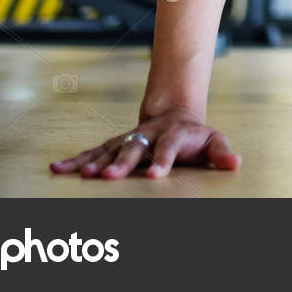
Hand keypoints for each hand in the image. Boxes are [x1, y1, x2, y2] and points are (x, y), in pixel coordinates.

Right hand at [50, 106, 240, 180]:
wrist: (175, 114)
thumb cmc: (195, 135)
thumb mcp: (213, 140)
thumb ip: (221, 152)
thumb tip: (235, 163)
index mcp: (173, 135)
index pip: (169, 148)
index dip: (162, 160)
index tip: (156, 175)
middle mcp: (148, 134)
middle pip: (134, 148)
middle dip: (121, 163)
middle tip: (108, 177)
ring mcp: (130, 137)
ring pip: (109, 149)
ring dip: (94, 161)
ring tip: (80, 174)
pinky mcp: (115, 143)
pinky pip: (94, 151)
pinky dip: (76, 159)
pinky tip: (57, 168)